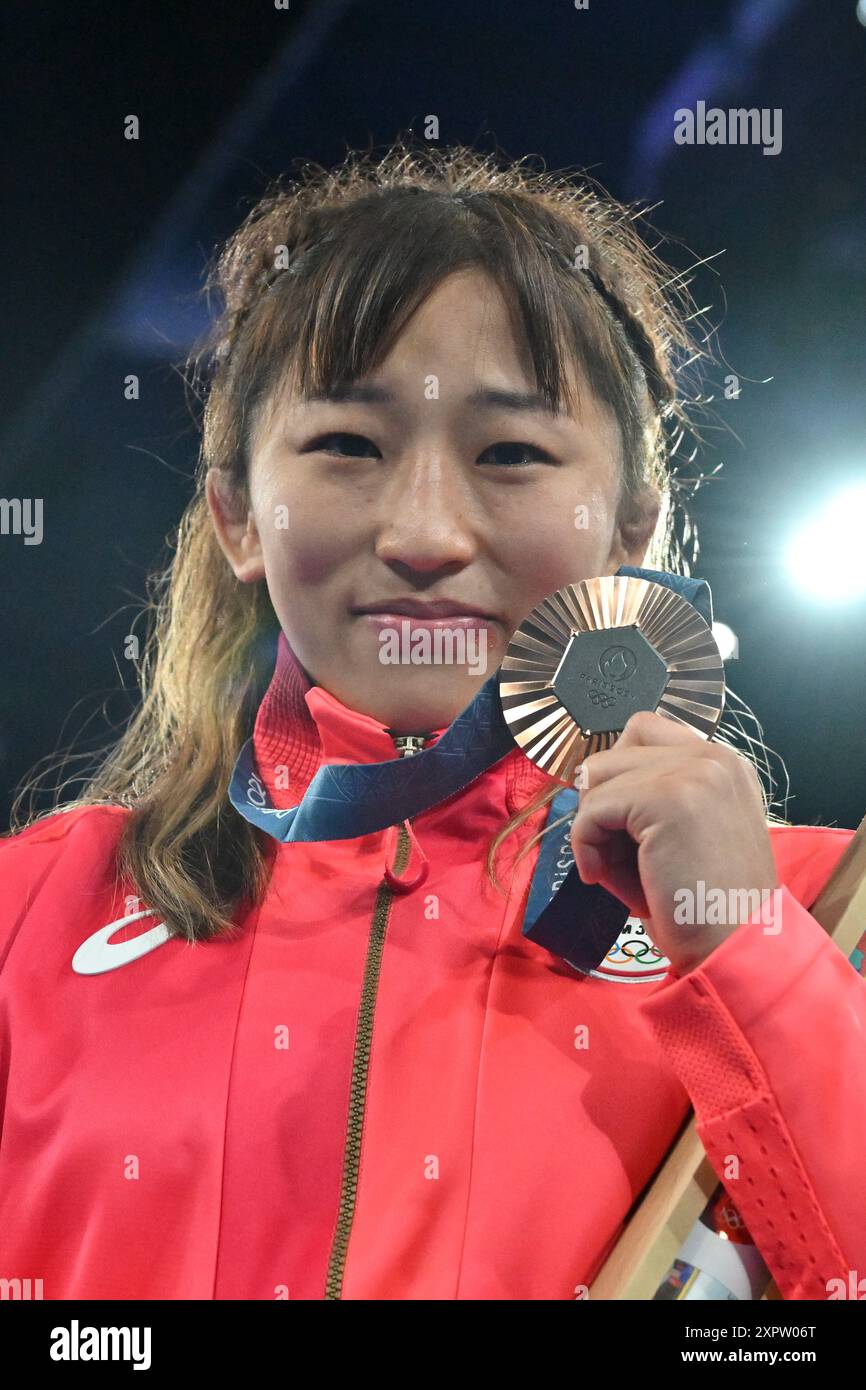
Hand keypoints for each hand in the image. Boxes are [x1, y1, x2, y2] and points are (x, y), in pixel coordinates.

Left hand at [569, 710, 779, 973]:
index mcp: (724, 764)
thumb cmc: (701, 905)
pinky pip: (593, 808)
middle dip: (603, 802)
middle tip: (617, 853)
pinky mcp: (668, 797)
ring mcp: (694, 771)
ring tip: (616, 869)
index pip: (644, 732)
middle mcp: (715, 756)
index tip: (621, 827)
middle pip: (615, 751)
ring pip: (599, 776)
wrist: (735, 949)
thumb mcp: (679, 835)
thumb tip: (583, 783)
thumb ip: (645, 798)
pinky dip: (585, 845)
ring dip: (594, 826)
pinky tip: (602, 879)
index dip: (618, 776)